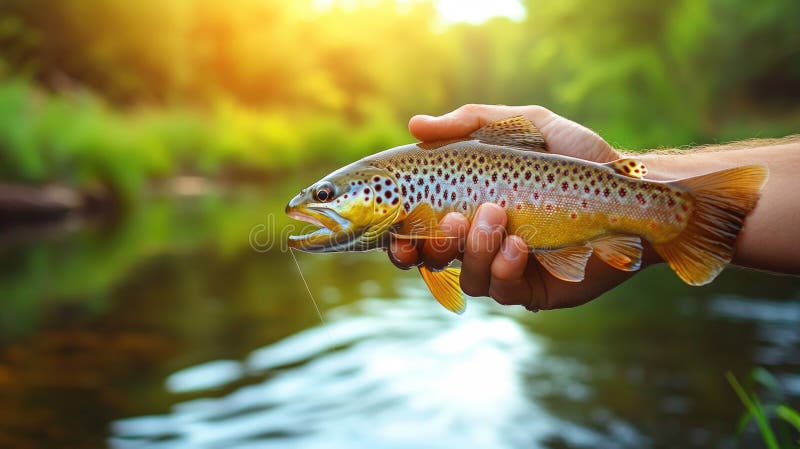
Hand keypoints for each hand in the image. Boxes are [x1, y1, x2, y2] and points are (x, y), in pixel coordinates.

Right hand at [388, 104, 659, 310]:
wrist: (632, 191)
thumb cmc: (576, 158)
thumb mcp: (523, 126)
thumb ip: (471, 123)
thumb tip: (414, 127)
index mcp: (467, 206)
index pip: (418, 226)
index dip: (398, 233)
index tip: (393, 227)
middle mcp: (479, 240)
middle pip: (431, 258)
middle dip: (430, 245)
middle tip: (452, 220)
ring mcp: (502, 267)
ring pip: (465, 275)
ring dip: (473, 248)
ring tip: (497, 216)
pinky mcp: (529, 288)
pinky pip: (500, 288)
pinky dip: (502, 266)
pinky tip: (519, 245)